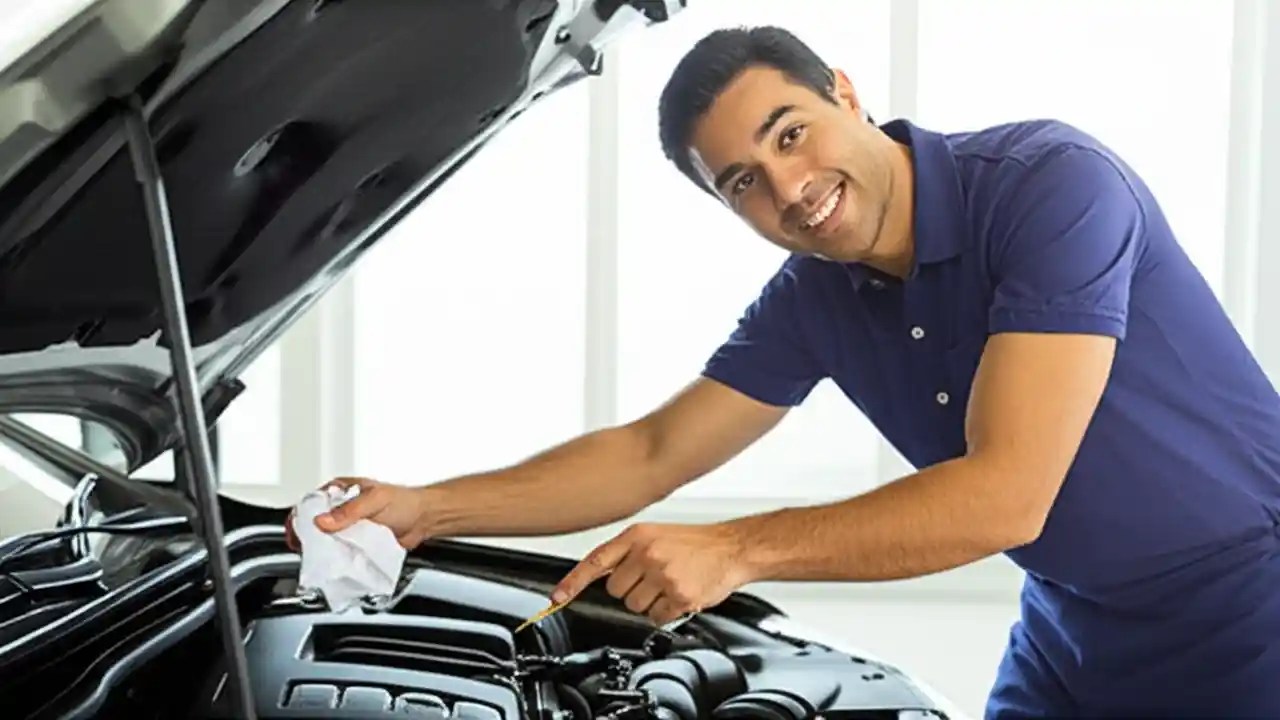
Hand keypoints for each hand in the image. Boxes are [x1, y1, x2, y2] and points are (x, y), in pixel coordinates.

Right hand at [284, 477, 429, 550]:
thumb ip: (349, 511)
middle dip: (308, 538)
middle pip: (313, 524)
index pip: (310, 503)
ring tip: (319, 559)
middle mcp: (340, 509)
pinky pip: (339, 552)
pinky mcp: (355, 543)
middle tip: (306, 551)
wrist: (424, 520)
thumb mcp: (374, 501)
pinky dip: (335, 558)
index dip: (299, 518)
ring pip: (324, 540)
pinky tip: (334, 564)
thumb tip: (323, 520)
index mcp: (340, 491)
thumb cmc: (404, 502)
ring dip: (321, 550)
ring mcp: (347, 527)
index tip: (296, 534)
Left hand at [551, 522, 753, 625]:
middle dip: (631, 589)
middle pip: (616, 591)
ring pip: (635, 606)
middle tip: (654, 578)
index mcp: (637, 536)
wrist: (731, 547)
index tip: (557, 598)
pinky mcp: (679, 596)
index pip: (595, 561)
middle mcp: (647, 553)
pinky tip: (680, 594)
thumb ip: (629, 552)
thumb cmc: (695, 543)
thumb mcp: (656, 535)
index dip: (573, 582)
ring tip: (670, 584)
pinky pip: (657, 617)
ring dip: (650, 602)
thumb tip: (603, 575)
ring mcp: (663, 575)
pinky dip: (667, 612)